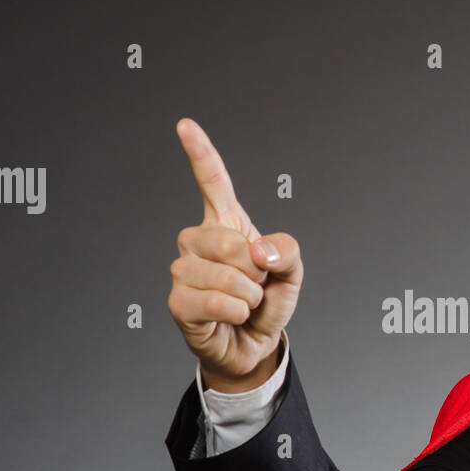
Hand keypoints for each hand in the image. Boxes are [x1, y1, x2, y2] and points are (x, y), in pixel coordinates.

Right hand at [168, 117, 302, 387]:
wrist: (253, 345)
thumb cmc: (267, 303)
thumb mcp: (292, 274)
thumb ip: (287, 252)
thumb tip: (259, 250)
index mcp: (226, 224)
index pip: (213, 182)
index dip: (200, 153)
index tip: (185, 126)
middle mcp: (198, 241)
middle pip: (227, 241)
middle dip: (255, 270)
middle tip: (256, 285)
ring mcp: (184, 270)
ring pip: (223, 274)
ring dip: (248, 295)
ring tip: (245, 303)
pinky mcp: (178, 301)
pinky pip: (214, 301)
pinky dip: (236, 312)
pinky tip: (232, 316)